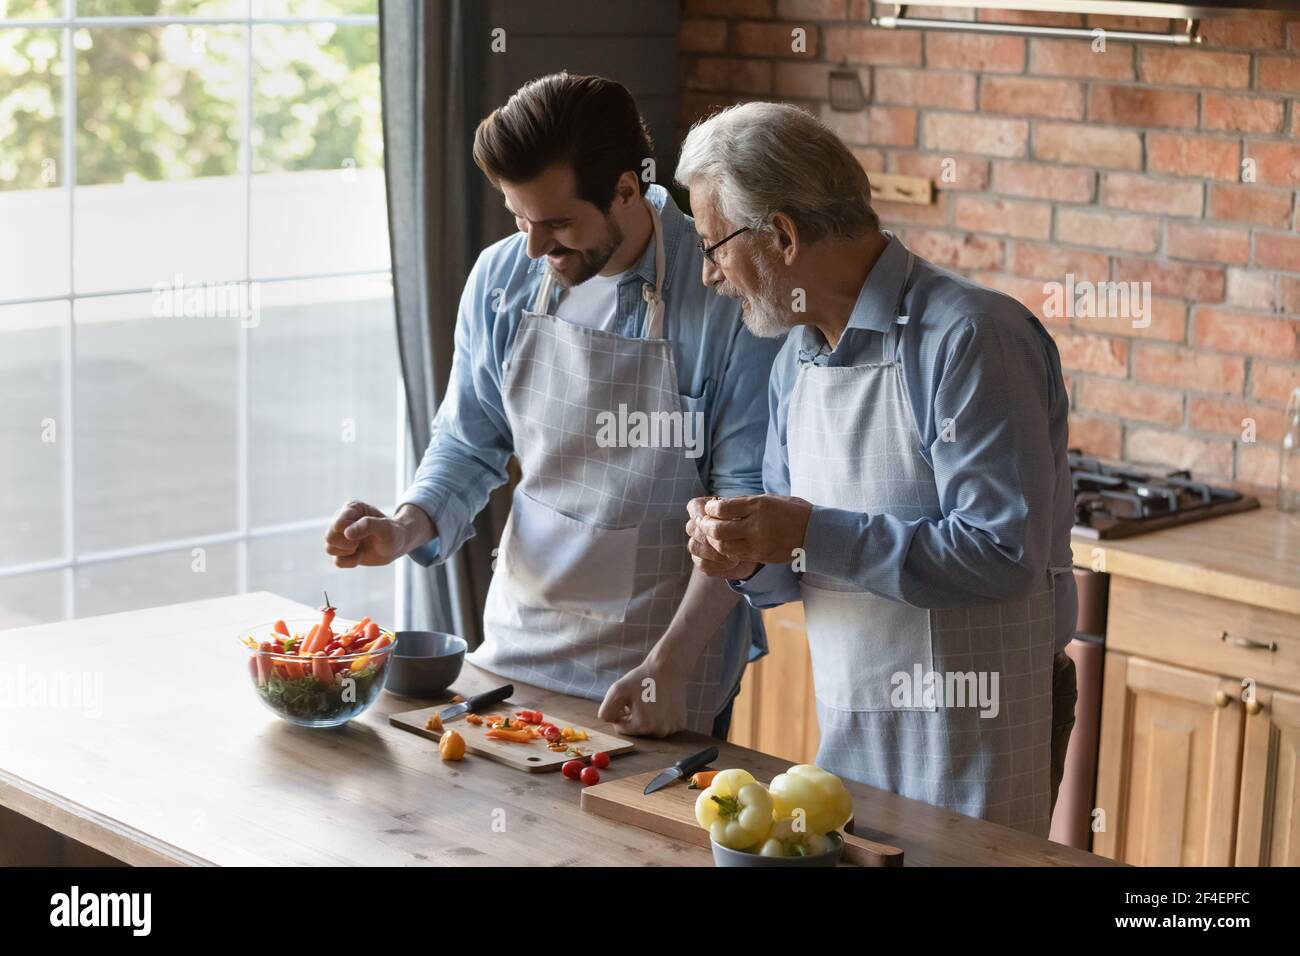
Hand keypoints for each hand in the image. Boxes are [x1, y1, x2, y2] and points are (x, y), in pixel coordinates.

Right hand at [324, 501, 429, 567]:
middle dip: (348, 543)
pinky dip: (351, 562)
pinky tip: (360, 555)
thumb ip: (368, 525)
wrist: (396, 546)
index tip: (366, 532)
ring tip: (361, 547)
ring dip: (349, 552)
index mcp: (351, 508)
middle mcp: (341, 520)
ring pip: (329, 549)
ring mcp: (340, 536)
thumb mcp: (385, 527)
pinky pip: (337, 562)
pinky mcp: (341, 551)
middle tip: (362, 541)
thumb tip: (346, 533)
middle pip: (329, 536)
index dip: (350, 533)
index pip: (338, 523)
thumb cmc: (392, 532)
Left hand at [597, 654, 688, 737]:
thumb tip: (611, 723)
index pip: (622, 728)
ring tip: (651, 699)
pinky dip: (660, 716)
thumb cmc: (643, 678)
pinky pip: (663, 725)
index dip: (621, 712)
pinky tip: (662, 702)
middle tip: (640, 698)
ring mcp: (672, 729)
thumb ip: (605, 711)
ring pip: (650, 728)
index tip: (628, 699)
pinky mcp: (680, 724)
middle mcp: (660, 732)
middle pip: (637, 730)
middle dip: (634, 716)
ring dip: (647, 717)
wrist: (669, 667)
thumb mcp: (617, 691)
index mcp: (643, 726)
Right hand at [685, 497, 757, 578]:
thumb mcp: (744, 511)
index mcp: (702, 508)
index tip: (720, 518)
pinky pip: (702, 564)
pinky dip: (717, 565)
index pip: (694, 507)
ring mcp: (696, 543)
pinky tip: (732, 563)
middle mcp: (695, 525)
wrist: (753, 544)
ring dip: (715, 552)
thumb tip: (724, 511)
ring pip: (694, 547)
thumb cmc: (747, 522)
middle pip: (692, 529)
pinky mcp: (701, 560)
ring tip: (735, 553)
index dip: (703, 513)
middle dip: (711, 535)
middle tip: (731, 539)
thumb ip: (733, 508)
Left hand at [689, 494, 812, 566]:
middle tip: (705, 523)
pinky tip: (727, 544)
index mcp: (758, 506)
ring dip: (714, 542)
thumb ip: (745, 503)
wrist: (815, 532)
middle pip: (719, 530)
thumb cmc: (792, 511)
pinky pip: (736, 556)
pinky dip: (726, 551)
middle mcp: (756, 525)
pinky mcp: (761, 556)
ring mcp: (758, 543)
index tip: (709, 508)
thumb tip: (720, 505)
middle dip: (707, 527)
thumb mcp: (769, 498)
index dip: (710, 509)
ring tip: (714, 535)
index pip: (723, 508)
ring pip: (724, 548)